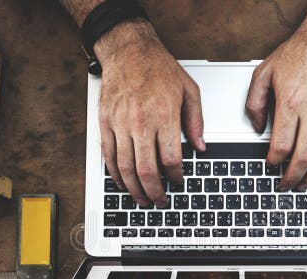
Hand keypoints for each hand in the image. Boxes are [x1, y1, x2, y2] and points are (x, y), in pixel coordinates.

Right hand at [96, 21, 204, 206]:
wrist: (129, 50)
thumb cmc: (159, 68)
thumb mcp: (189, 90)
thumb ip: (196, 121)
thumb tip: (200, 147)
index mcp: (164, 115)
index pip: (171, 159)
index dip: (176, 178)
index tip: (178, 182)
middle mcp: (141, 122)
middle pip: (147, 170)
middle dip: (155, 192)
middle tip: (160, 201)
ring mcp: (120, 123)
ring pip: (126, 168)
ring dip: (134, 189)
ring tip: (142, 199)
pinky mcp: (105, 122)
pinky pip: (108, 155)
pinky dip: (115, 174)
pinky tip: (122, 183)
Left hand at [245, 29, 306, 190]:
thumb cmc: (297, 54)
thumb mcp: (263, 73)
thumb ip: (254, 103)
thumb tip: (256, 128)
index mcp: (291, 104)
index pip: (281, 145)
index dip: (274, 162)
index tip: (270, 166)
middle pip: (304, 157)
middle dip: (292, 177)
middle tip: (285, 185)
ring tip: (304, 184)